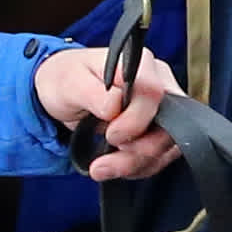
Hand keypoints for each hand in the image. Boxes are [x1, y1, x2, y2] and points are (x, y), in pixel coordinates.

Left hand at [35, 46, 181, 180]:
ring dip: (133, 163)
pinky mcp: (159, 130)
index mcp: (141, 64)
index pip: (154, 94)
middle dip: (136, 152)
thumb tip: (115, 105)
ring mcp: (162, 109)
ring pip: (166, 147)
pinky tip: (113, 165)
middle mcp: (159, 84)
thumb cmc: (67, 79)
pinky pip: (160, 157)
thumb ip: (93, 92)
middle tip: (104, 161)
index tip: (110, 135)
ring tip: (101, 167)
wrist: (63, 94)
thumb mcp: (70, 83)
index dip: (135, 121)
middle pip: (168, 125)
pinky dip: (136, 167)